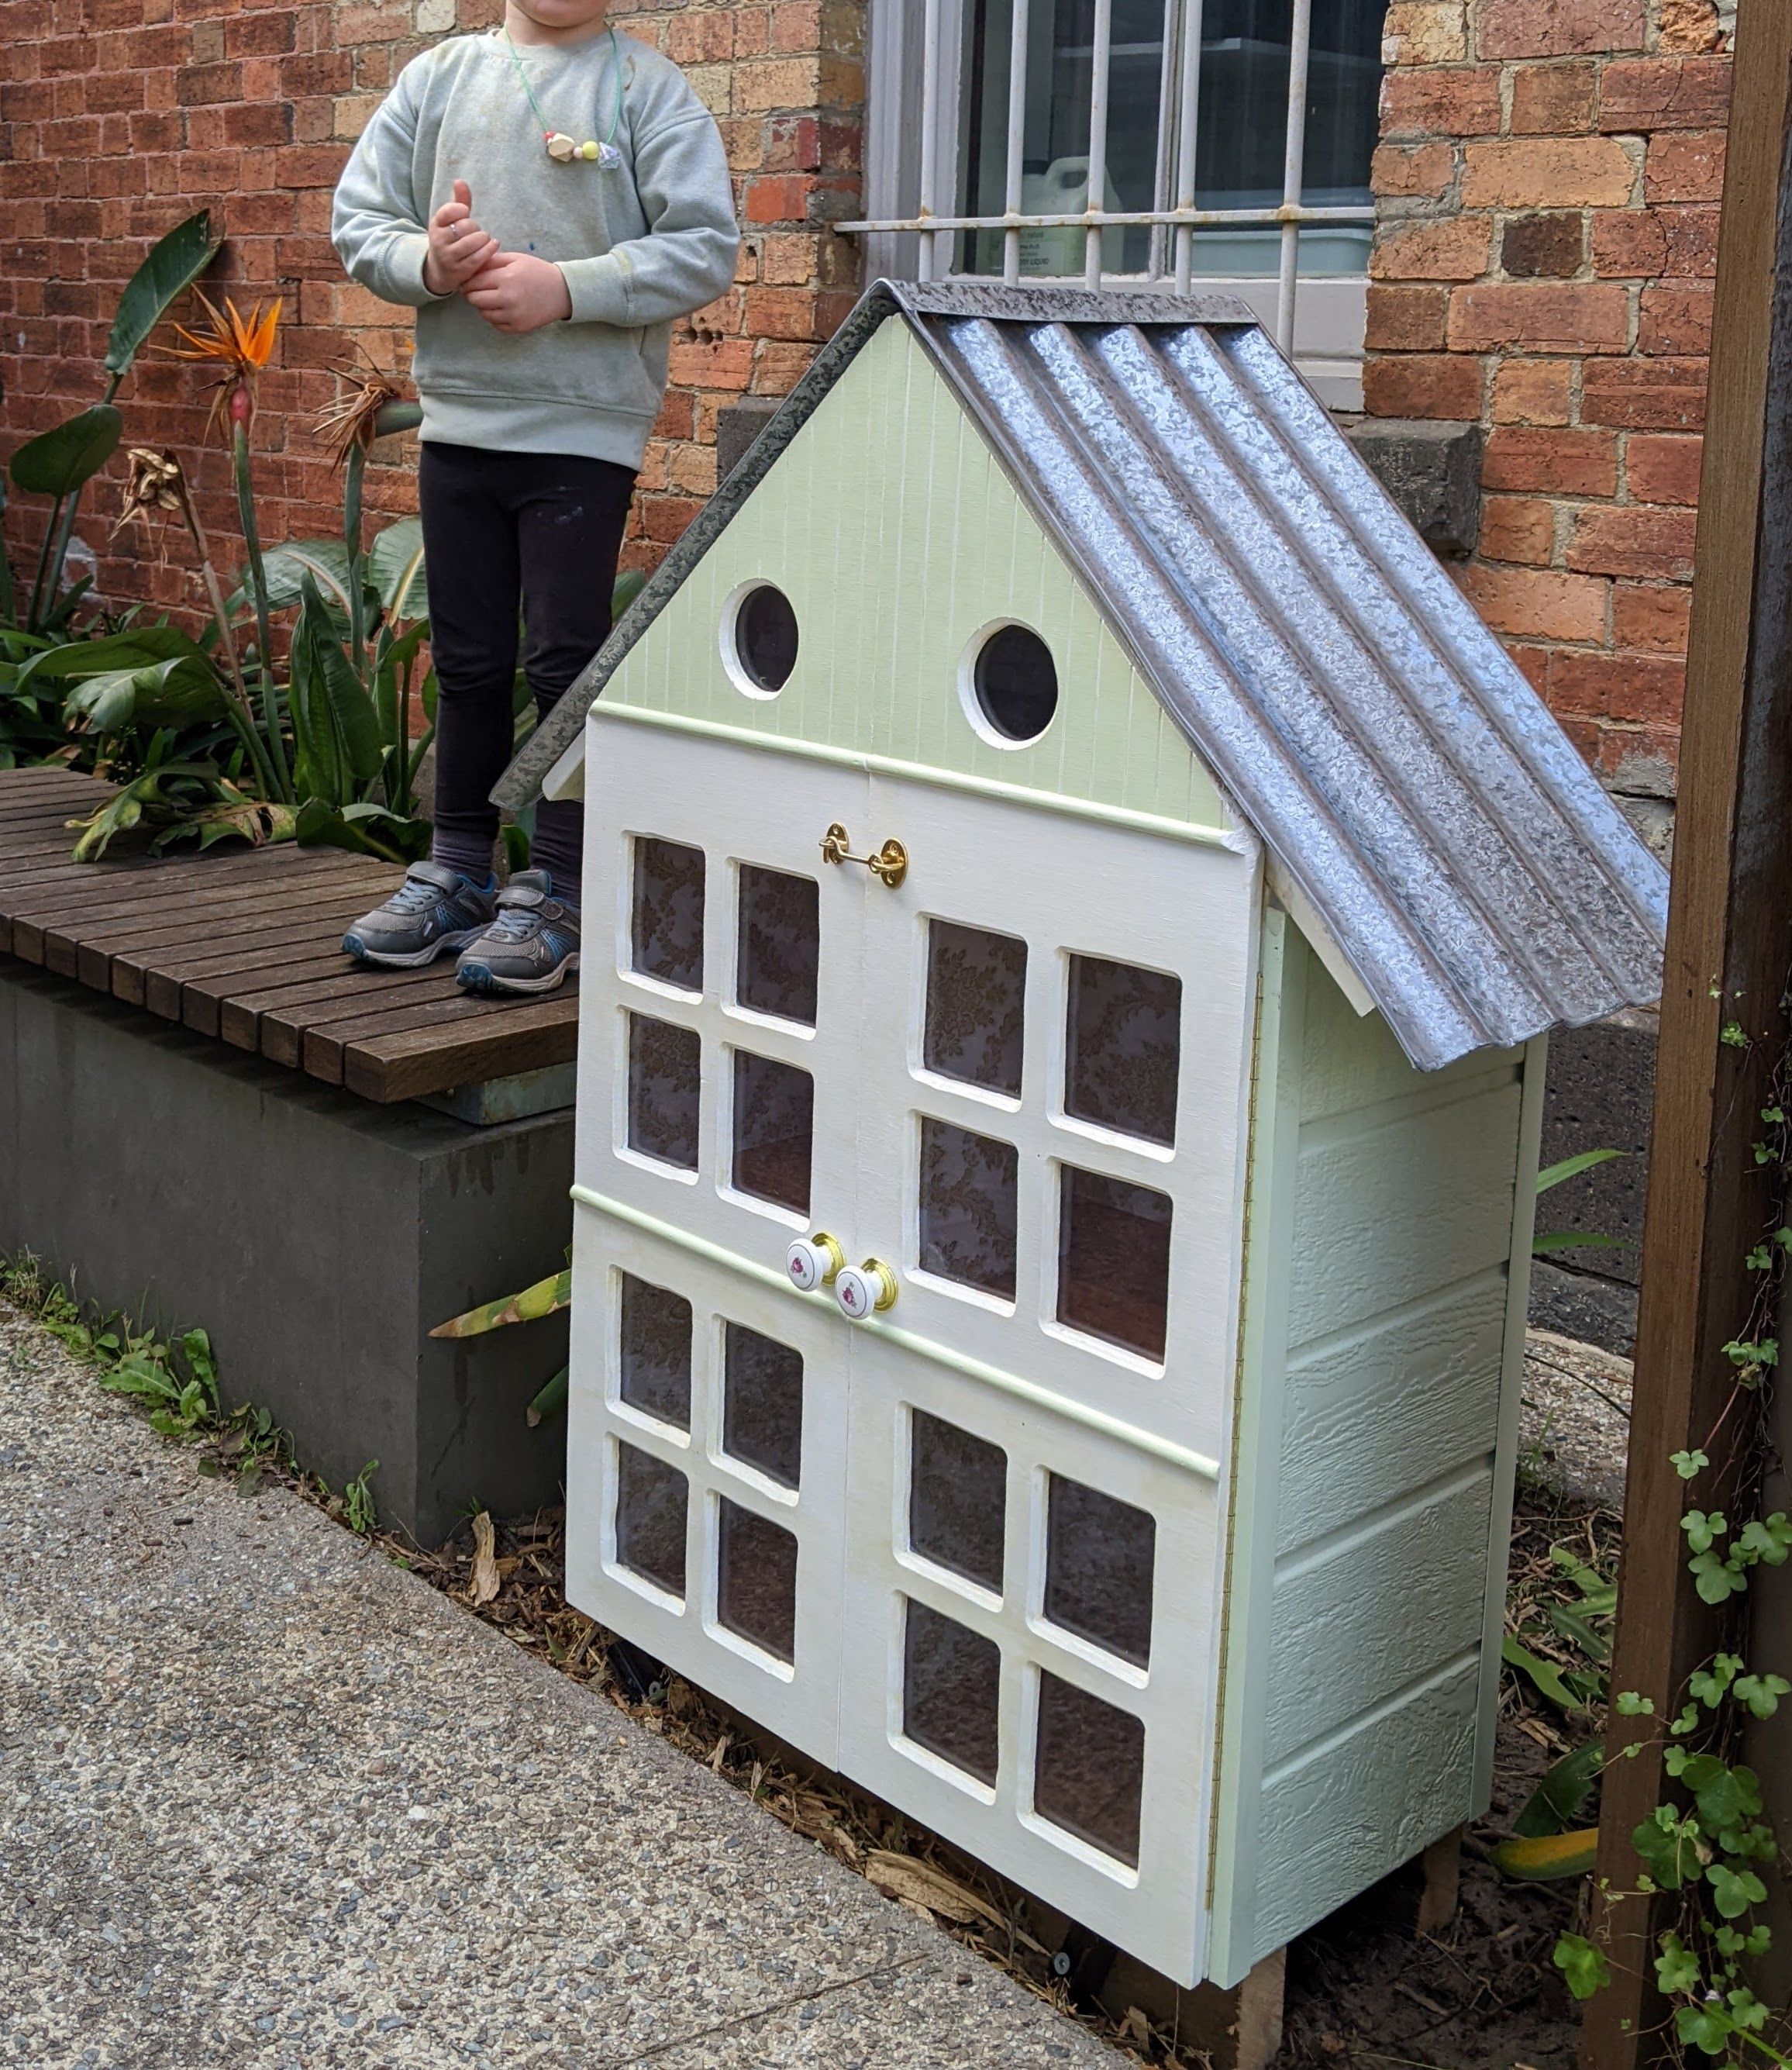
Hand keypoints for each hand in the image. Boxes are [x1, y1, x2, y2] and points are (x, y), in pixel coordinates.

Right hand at [424, 179, 498, 295]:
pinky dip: (489, 249)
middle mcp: (439, 241)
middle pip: (465, 226)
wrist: (441, 271)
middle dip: (475, 227)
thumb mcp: (451, 221)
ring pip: (472, 241)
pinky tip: (494, 245)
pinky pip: (478, 257)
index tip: (465, 212)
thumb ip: (458, 201)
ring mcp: (448, 257)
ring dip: (483, 238)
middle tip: (476, 232)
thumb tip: (459, 181)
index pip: (448, 211)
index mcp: (435, 225)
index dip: (460, 209)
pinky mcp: (460, 271)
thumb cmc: (451, 240)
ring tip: (484, 239)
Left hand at [463, 250, 572, 333]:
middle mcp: (508, 298)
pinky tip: (502, 309)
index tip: (468, 281)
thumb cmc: (537, 272)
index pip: (474, 282)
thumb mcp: (515, 259)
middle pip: (474, 300)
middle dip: (473, 294)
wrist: (562, 292)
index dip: (468, 281)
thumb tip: (470, 268)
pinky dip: (495, 318)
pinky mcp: (519, 327)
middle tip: (477, 291)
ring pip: (484, 314)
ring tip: (491, 299)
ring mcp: (513, 315)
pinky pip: (496, 325)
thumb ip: (491, 261)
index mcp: (505, 278)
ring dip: (483, 307)